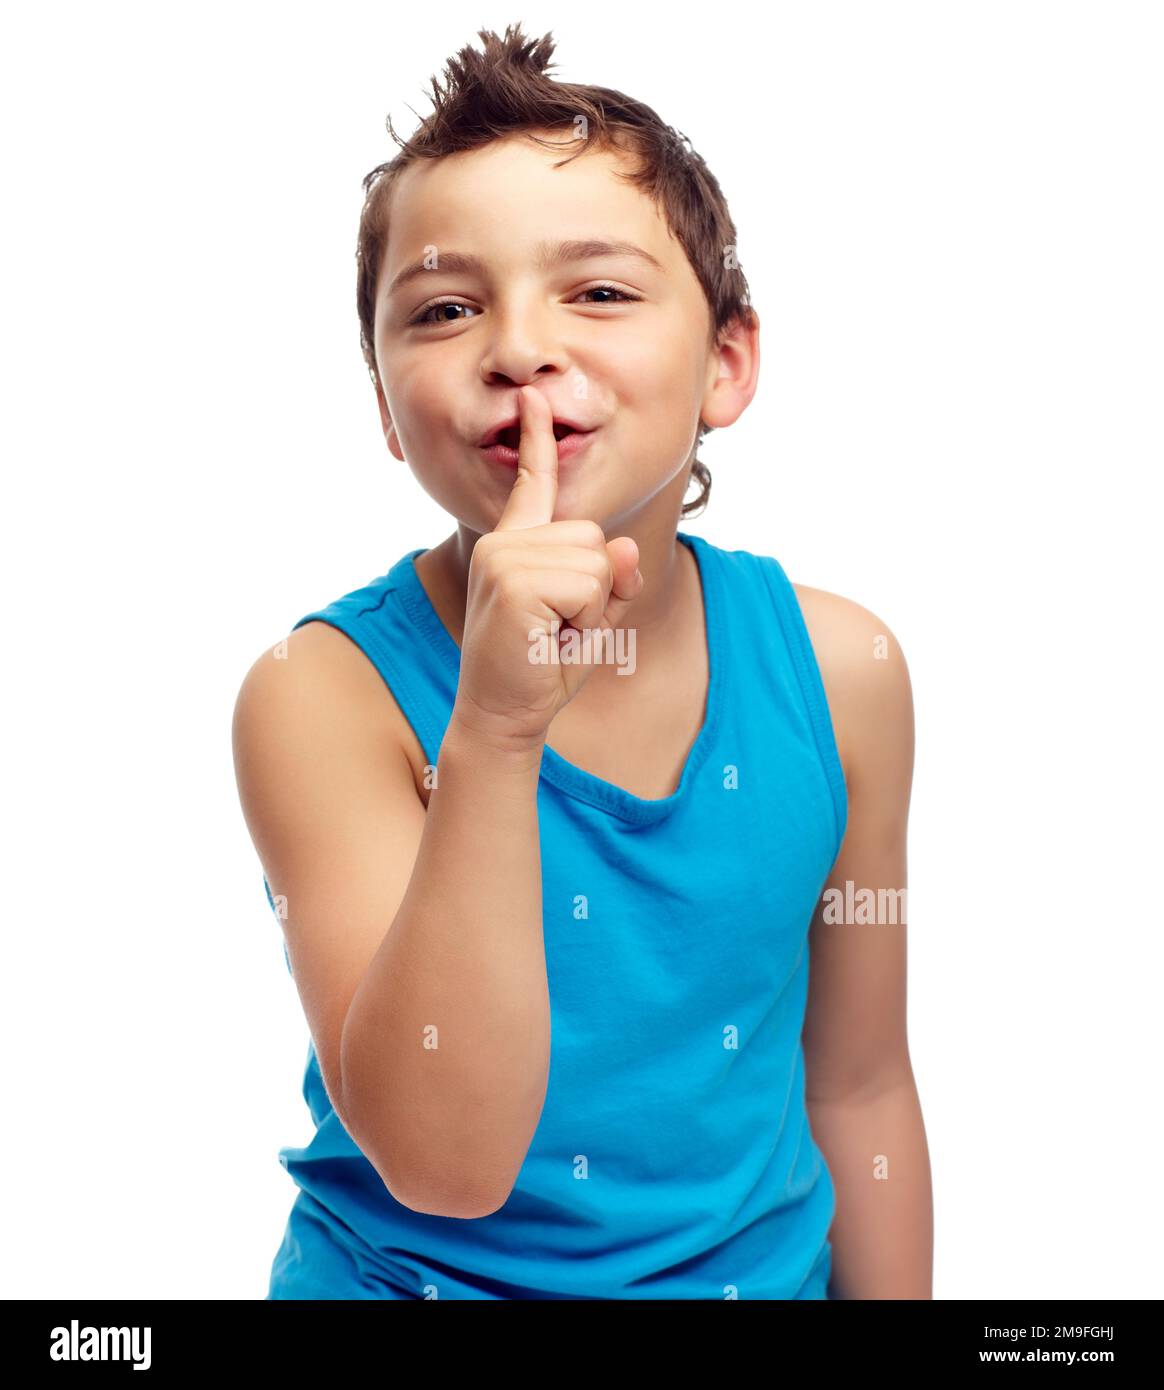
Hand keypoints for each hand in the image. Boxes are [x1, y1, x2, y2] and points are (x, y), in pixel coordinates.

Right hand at [452, 386, 642, 749]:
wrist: (503, 715)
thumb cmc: (541, 669)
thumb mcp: (591, 619)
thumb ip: (611, 580)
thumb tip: (625, 548)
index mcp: (515, 543)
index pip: (532, 483)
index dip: (538, 439)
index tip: (533, 398)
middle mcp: (504, 542)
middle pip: (595, 537)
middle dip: (595, 589)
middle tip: (557, 627)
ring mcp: (505, 557)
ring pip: (597, 561)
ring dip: (590, 608)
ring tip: (551, 633)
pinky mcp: (513, 580)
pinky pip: (590, 584)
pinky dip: (585, 619)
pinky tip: (547, 637)